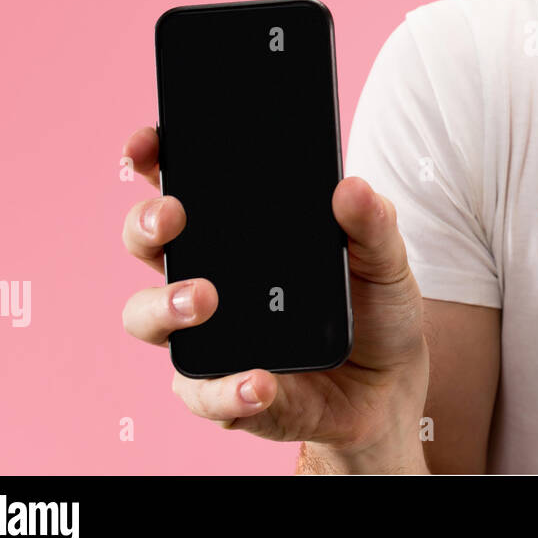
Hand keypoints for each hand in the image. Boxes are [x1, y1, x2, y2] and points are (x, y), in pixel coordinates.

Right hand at [119, 125, 429, 458]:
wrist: (390, 384)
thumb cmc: (374, 307)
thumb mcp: (384, 258)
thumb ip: (372, 224)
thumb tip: (352, 188)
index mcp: (239, 236)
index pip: (183, 187)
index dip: (154, 159)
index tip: (149, 142)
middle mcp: (209, 279)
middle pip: (150, 244)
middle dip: (146, 225)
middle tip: (172, 217)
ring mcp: (210, 337)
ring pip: (148, 318)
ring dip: (165, 305)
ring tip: (202, 299)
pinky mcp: (227, 393)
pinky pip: (206, 395)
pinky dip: (228, 389)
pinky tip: (259, 382)